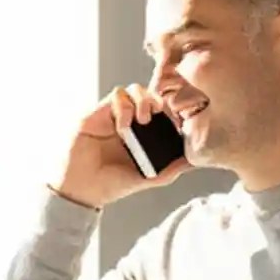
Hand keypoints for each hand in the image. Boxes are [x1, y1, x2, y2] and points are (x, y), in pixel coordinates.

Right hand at [50, 84, 191, 209]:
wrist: (82, 190)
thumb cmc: (111, 186)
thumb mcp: (149, 178)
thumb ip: (172, 169)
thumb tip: (196, 161)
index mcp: (143, 135)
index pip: (162, 110)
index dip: (172, 109)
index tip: (179, 120)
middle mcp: (130, 122)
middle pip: (151, 94)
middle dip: (161, 100)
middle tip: (163, 115)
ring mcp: (114, 116)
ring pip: (134, 89)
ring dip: (143, 100)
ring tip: (143, 120)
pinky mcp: (98, 113)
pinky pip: (117, 95)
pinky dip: (125, 106)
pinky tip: (124, 126)